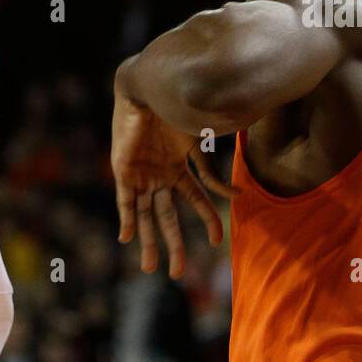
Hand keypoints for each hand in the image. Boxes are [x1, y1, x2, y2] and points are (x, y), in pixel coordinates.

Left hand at [111, 83, 236, 278]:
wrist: (147, 87)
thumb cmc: (175, 107)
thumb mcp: (198, 140)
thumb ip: (212, 169)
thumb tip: (238, 193)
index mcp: (180, 169)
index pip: (197, 202)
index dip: (207, 221)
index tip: (216, 243)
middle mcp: (161, 177)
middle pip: (168, 219)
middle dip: (173, 246)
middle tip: (178, 274)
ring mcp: (142, 176)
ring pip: (147, 216)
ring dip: (148, 241)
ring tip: (151, 267)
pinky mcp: (124, 172)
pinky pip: (126, 201)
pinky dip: (127, 219)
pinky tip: (127, 237)